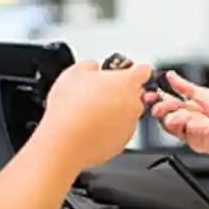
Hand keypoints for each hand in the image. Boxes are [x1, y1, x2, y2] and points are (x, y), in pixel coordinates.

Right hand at [36, 60, 151, 170]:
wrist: (65, 142)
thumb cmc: (71, 108)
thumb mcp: (75, 72)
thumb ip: (91, 66)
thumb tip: (92, 69)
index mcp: (127, 83)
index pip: (143, 70)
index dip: (133, 68)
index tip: (125, 70)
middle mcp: (134, 104)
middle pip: (134, 93)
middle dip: (119, 92)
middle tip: (98, 92)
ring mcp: (129, 125)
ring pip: (126, 113)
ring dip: (114, 111)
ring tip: (89, 112)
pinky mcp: (121, 143)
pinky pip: (118, 131)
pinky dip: (109, 129)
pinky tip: (90, 127)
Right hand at [146, 71, 208, 156]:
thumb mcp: (206, 94)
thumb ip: (185, 87)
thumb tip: (170, 76)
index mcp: (191, 108)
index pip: (167, 104)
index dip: (157, 99)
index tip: (150, 94)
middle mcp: (190, 122)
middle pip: (165, 116)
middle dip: (163, 109)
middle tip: (161, 105)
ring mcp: (193, 134)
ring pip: (173, 127)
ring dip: (180, 118)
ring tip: (192, 115)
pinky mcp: (199, 144)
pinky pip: (188, 135)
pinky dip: (196, 127)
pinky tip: (207, 125)